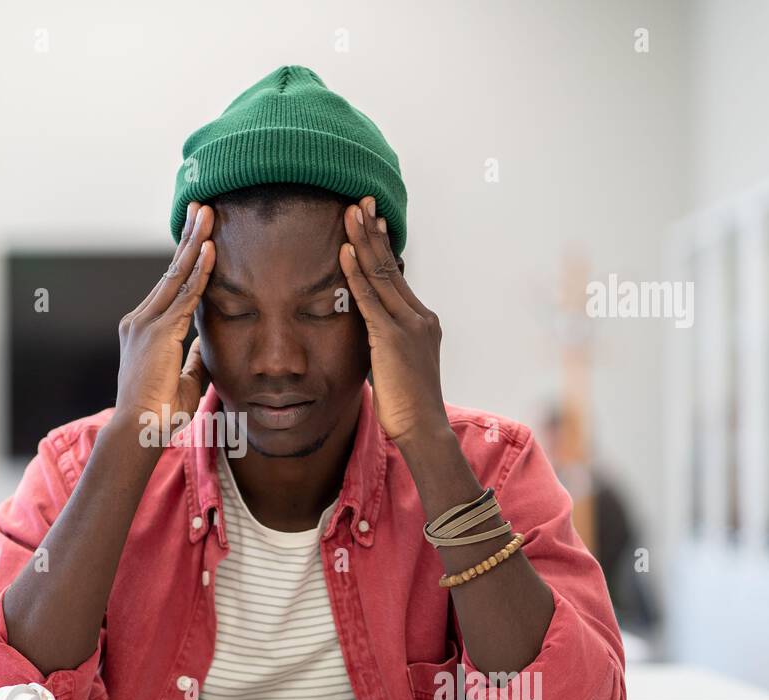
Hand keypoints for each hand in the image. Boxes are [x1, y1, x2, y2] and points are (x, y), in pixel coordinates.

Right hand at [113, 201, 215, 435]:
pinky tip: (211, 249)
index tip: (201, 237)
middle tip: (202, 208)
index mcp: (144, 330)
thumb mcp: (184, 380)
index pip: (170, 286)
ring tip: (208, 214)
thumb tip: (207, 343)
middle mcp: (141, 320)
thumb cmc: (158, 414)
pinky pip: (184, 295)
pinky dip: (200, 271)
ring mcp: (147, 323)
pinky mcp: (158, 332)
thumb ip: (195, 358)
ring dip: (195, 242)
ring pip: (176, 274)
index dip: (187, 260)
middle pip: (171, 270)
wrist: (138, 430)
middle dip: (188, 238)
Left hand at [338, 195, 449, 448]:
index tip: (372, 220)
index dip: (382, 246)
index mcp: (422, 321)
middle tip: (360, 201)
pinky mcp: (392, 339)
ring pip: (381, 275)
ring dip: (363, 241)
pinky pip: (370, 300)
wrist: (423, 428)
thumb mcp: (396, 364)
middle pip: (390, 266)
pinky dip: (356, 275)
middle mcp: (419, 317)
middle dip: (373, 232)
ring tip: (350, 213)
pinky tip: (345, 253)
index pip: (396, 276)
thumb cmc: (407, 405)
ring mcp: (408, 326)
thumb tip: (368, 334)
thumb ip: (385, 342)